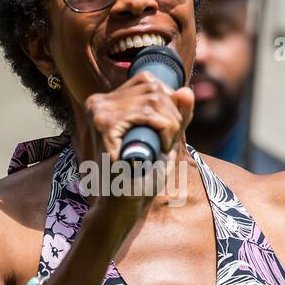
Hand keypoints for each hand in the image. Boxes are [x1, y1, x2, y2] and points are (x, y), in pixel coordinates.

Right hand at [82, 70, 194, 215]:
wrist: (121, 204)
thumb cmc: (140, 175)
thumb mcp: (163, 140)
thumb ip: (176, 116)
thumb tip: (187, 90)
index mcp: (105, 102)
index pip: (147, 80)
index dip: (168, 100)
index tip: (169, 129)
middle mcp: (98, 101)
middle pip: (153, 87)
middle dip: (172, 113)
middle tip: (168, 142)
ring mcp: (98, 110)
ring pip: (154, 99)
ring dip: (170, 123)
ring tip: (164, 146)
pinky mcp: (104, 123)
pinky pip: (149, 114)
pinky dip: (164, 129)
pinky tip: (161, 147)